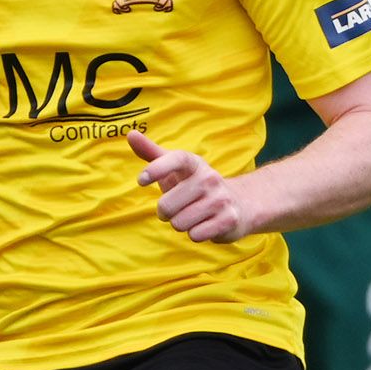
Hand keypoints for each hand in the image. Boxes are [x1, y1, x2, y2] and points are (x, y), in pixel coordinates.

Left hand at [128, 129, 255, 242]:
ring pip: (179, 223)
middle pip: (167, 205)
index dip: (156, 168)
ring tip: (193, 216)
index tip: (141, 180)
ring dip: (181, 224)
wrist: (240, 203)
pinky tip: (205, 225)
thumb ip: (151, 153)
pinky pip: (195, 235)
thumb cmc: (195, 186)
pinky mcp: (229, 219)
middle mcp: (210, 177)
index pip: (176, 159)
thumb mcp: (176, 169)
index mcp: (195, 163)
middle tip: (178, 208)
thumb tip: (131, 134)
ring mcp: (221, 198)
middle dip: (166, 213)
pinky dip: (195, 234)